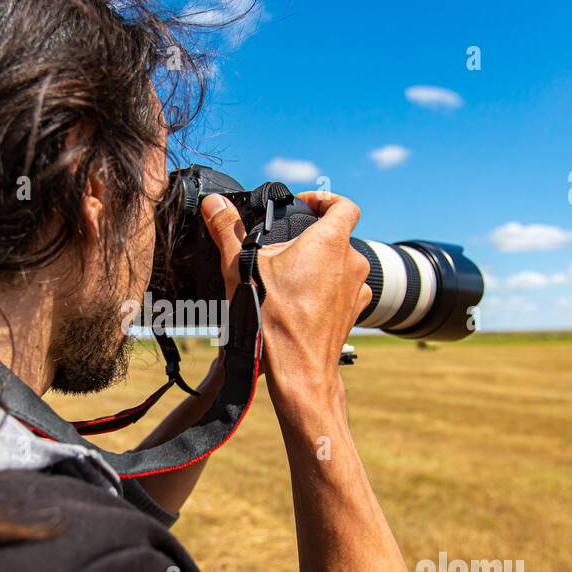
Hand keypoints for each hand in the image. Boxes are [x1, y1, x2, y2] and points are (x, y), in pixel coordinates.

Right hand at [200, 190, 370, 411]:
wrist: (299, 371)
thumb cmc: (273, 320)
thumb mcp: (242, 268)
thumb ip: (229, 230)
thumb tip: (214, 202)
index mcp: (330, 241)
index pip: (342, 204)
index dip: (323, 200)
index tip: (303, 207)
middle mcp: (352, 261)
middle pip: (335, 237)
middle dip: (309, 241)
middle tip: (281, 253)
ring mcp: (357, 288)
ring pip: (338, 265)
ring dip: (317, 267)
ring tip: (287, 282)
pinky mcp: (355, 311)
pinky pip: (342, 290)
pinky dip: (325, 291)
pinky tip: (300, 303)